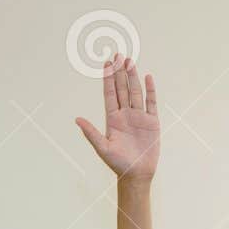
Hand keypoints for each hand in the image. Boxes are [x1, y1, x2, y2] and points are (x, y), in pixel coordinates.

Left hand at [74, 56, 159, 182]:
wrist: (136, 174)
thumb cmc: (117, 163)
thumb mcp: (102, 148)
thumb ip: (91, 133)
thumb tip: (77, 119)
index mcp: (112, 119)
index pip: (110, 94)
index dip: (108, 79)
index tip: (106, 64)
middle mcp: (125, 114)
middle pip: (122, 89)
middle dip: (120, 72)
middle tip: (118, 55)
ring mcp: (139, 116)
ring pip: (136, 92)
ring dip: (133, 77)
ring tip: (130, 61)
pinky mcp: (152, 121)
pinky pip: (151, 102)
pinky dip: (150, 90)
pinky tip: (148, 77)